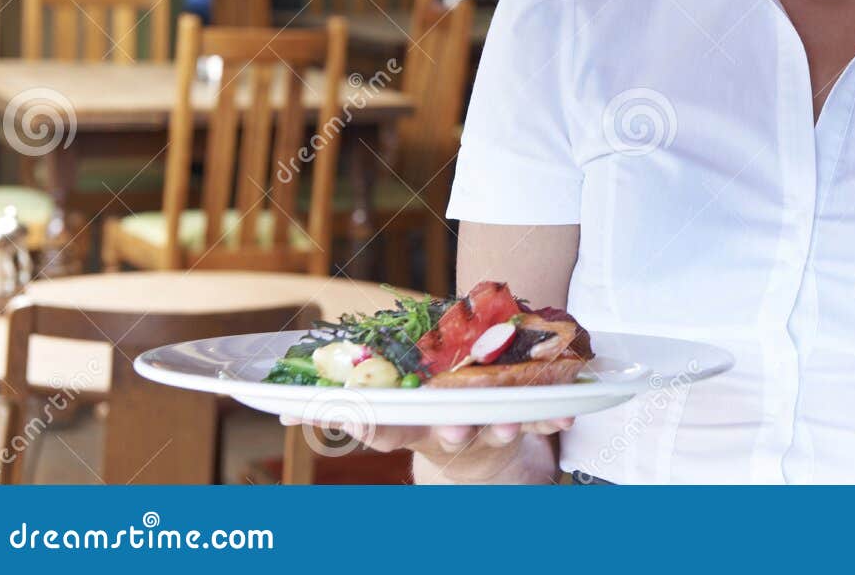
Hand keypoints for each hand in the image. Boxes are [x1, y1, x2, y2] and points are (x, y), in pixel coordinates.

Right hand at [280, 415, 574, 483]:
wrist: (485, 455)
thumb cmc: (434, 411)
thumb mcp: (398, 405)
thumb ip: (354, 398)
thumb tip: (284, 399)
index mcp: (411, 425)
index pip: (385, 428)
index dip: (372, 425)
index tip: (361, 422)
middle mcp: (445, 435)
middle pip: (445, 434)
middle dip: (451, 429)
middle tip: (456, 426)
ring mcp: (483, 435)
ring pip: (493, 431)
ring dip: (503, 424)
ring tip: (511, 419)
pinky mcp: (519, 429)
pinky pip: (539, 421)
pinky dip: (554, 416)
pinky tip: (570, 413)